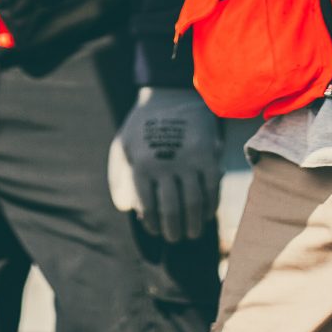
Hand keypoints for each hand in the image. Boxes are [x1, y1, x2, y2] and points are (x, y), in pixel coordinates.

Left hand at [108, 87, 222, 241]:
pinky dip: (210, 206)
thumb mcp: (122, 147)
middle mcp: (165, 164)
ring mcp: (189, 160)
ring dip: (193, 224)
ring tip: (191, 233)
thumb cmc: (143, 125)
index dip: (154, 224)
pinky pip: (212, 188)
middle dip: (174, 230)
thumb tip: (126, 209)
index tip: (157, 230)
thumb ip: (119, 179)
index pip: (149, 207)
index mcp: (142, 165)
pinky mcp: (208, 155)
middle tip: (175, 238)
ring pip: (194, 203)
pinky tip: (206, 214)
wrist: (172, 93)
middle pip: (172, 210)